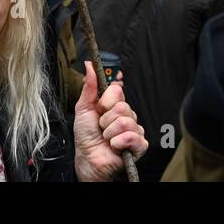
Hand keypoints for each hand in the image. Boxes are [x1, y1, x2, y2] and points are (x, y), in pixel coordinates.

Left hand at [73, 62, 147, 181]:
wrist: (87, 158)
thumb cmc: (85, 135)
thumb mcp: (84, 108)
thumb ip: (89, 86)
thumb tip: (89, 65)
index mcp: (115, 105)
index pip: (117, 91)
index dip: (105, 101)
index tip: (99, 109)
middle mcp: (127, 115)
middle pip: (122, 107)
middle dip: (106, 120)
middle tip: (101, 127)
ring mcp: (134, 130)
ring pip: (125, 122)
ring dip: (109, 132)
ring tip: (107, 138)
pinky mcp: (139, 145)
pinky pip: (131, 137)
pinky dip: (118, 143)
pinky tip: (115, 147)